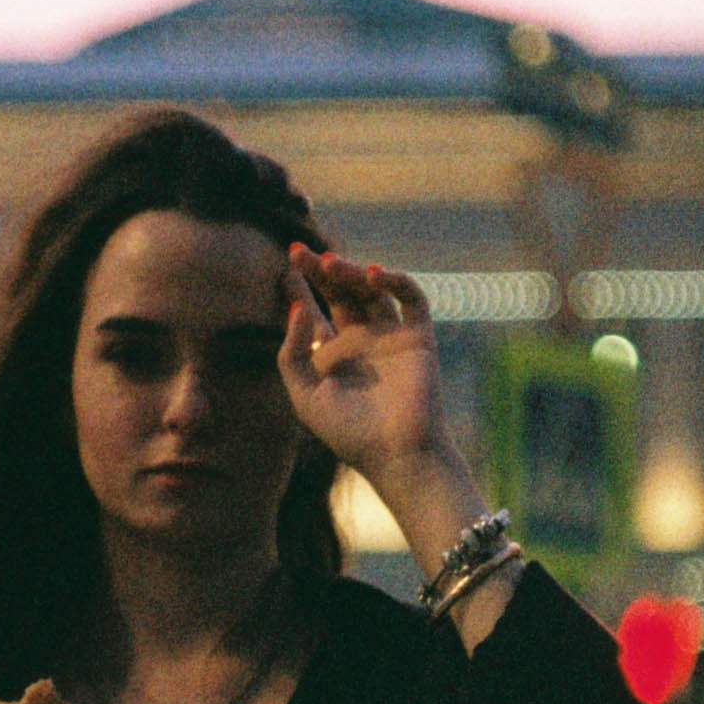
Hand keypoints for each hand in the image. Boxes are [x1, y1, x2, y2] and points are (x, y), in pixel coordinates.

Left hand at [280, 244, 445, 488]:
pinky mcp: (418, 336)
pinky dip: (395, 281)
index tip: (286, 266)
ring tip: (331, 263)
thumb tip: (297, 307)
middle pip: (339, 294)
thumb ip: (292, 353)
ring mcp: (390, 336)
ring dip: (351, 272)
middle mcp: (360, 341)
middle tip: (300, 251)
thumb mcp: (304, 395)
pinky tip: (373, 275)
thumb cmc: (348, 432)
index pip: (313, 313)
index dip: (300, 288)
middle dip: (320, 271)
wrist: (398, 452)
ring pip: (370, 290)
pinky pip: (410, 298)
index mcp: (331, 355)